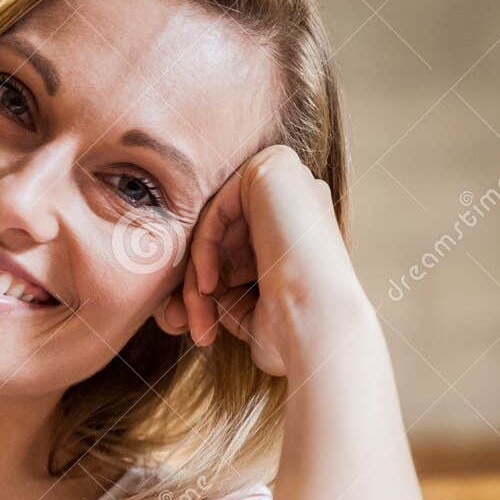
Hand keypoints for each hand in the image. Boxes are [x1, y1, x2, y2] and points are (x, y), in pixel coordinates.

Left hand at [160, 145, 368, 374]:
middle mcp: (299, 199)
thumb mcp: (246, 308)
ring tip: (199, 322)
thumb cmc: (290, 331)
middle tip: (190, 327)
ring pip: (216, 225)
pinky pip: (216, 208)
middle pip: (223, 236)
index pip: (235, 250)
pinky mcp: (274, 168)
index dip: (212, 288)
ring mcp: (290, 180)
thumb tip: (180, 296)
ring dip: (196, 278)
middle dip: (197, 286)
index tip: (201, 329)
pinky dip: (203, 250)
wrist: (319, 326)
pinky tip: (207, 287)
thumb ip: (219, 288)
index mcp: (301, 230)